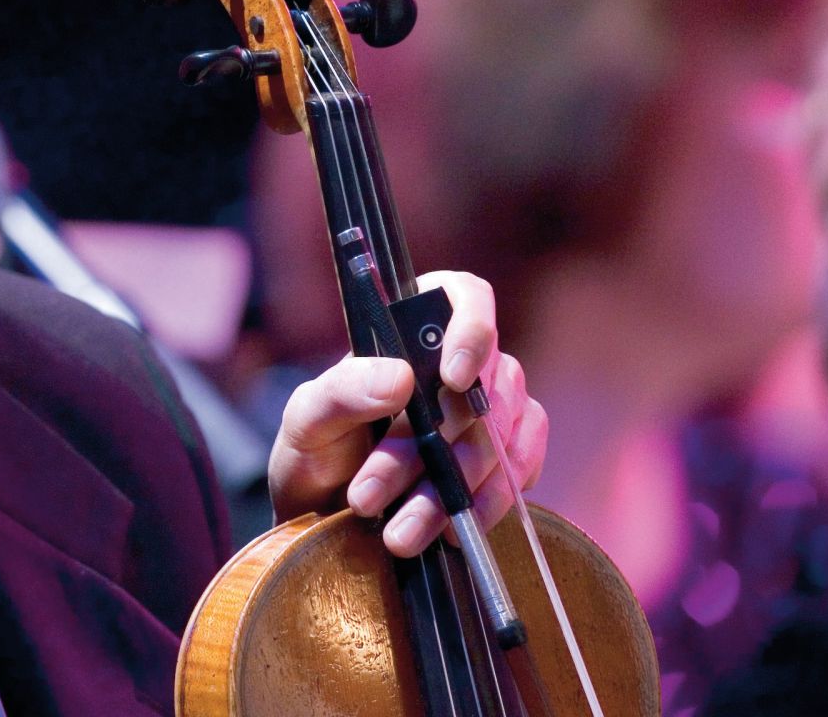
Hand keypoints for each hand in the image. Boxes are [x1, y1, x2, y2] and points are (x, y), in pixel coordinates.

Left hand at [265, 270, 546, 557]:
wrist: (323, 519)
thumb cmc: (313, 453)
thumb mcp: (307, 420)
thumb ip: (342, 391)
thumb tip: (401, 376)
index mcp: (409, 331)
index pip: (464, 295)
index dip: (471, 328)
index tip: (452, 377)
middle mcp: (457, 364)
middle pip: (482, 388)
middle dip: (430, 450)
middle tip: (368, 494)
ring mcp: (487, 412)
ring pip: (500, 438)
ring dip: (451, 491)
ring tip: (397, 533)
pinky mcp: (502, 460)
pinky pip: (521, 470)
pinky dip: (488, 503)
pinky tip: (450, 531)